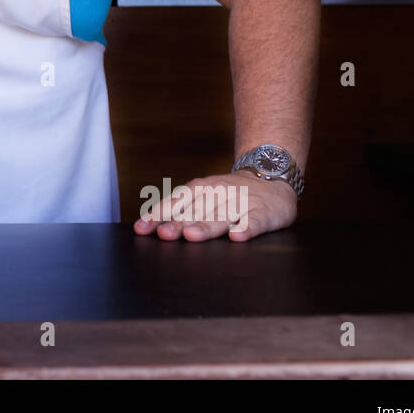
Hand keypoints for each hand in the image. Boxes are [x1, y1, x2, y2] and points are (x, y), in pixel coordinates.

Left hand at [132, 171, 296, 241]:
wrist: (271, 176)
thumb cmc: (229, 192)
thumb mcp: (204, 194)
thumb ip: (180, 209)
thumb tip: (146, 224)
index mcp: (202, 190)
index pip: (177, 202)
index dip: (159, 215)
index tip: (142, 228)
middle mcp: (219, 195)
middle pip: (196, 212)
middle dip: (178, 223)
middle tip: (163, 234)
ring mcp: (241, 203)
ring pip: (221, 217)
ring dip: (206, 226)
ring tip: (192, 235)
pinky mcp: (263, 213)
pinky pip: (254, 221)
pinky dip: (246, 228)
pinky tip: (237, 236)